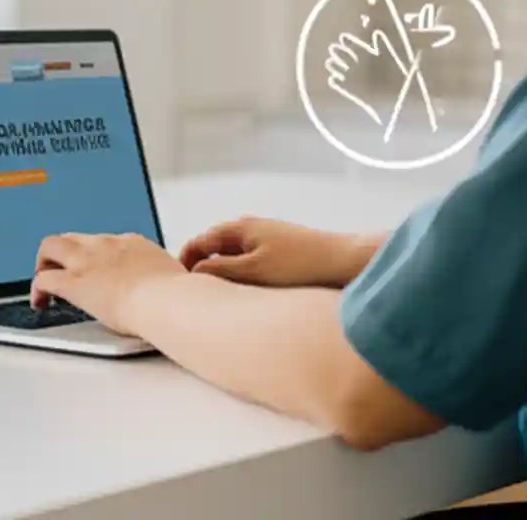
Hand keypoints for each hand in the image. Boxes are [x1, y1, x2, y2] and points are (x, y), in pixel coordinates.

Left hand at [32, 233, 185, 335]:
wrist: (167, 301)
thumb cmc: (176, 297)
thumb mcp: (175, 278)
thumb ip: (164, 279)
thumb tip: (173, 288)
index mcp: (132, 244)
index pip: (103, 243)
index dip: (94, 257)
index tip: (95, 272)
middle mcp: (106, 246)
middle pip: (73, 238)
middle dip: (63, 254)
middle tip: (61, 272)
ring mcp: (87, 261)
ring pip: (51, 247)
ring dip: (43, 263)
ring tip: (43, 283)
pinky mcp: (73, 282)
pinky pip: (44, 279)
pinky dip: (38, 289)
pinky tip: (40, 302)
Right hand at [179, 217, 382, 289]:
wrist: (346, 262)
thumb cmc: (302, 265)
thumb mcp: (253, 271)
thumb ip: (219, 271)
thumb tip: (194, 274)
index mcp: (239, 228)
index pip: (198, 243)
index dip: (184, 265)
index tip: (180, 288)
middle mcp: (250, 229)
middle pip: (213, 250)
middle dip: (203, 271)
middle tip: (199, 298)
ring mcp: (267, 239)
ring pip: (233, 259)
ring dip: (224, 277)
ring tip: (226, 300)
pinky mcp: (281, 253)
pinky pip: (250, 264)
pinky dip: (243, 278)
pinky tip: (252, 297)